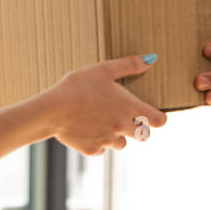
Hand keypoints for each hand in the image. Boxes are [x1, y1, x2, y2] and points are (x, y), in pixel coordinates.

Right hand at [37, 54, 167, 155]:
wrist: (52, 110)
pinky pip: (101, 149)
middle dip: (137, 127)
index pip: (159, 121)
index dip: (159, 118)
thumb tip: (151, 59)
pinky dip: (98, 142)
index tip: (153, 114)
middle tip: (124, 116)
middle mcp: (122, 127)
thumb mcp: (104, 70)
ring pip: (121, 144)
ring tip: (101, 121)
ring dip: (117, 136)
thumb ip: (129, 65)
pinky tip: (86, 129)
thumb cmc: (78, 86)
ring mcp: (107, 140)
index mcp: (129, 107)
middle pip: (144, 135)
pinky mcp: (92, 150)